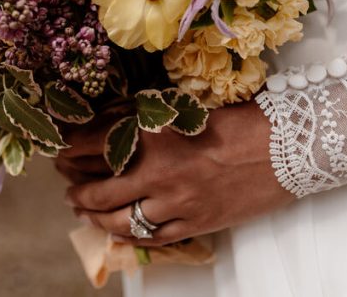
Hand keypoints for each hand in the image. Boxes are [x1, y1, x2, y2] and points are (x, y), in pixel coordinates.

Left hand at [63, 99, 292, 246]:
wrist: (287, 148)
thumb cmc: (241, 120)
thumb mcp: (187, 109)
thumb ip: (149, 119)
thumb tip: (110, 123)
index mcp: (154, 134)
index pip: (92, 144)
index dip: (68, 147)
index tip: (58, 146)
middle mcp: (158, 172)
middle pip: (98, 189)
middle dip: (75, 186)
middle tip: (66, 182)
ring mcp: (176, 203)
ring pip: (119, 219)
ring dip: (94, 215)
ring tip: (82, 208)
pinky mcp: (195, 224)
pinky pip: (151, 237)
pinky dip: (128, 233)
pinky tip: (117, 227)